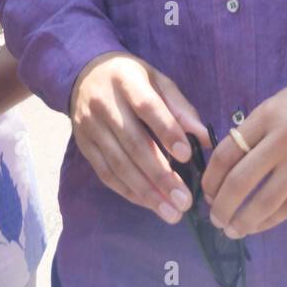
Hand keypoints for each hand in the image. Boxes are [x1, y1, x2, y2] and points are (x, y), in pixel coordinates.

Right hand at [69, 52, 209, 224]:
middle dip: (160, 175)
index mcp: (126, 81)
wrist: (84, 74)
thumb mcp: (156, 80)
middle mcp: (104, 104)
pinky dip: (128, 191)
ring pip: (118, 164)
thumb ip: (179, 107)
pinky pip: (105, 173)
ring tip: (170, 211)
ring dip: (146, 191)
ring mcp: (90, 127)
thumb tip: (203, 138)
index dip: (166, 131)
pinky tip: (148, 203)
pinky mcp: (83, 145)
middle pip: (133, 143)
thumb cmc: (130, 79)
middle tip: (184, 200)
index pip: (147, 107)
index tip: (187, 156)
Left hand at [201, 75, 286, 236]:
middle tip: (215, 218)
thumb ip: (254, 132)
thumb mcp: (277, 105)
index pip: (227, 153)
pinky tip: (258, 225)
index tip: (206, 193)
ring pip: (266, 200)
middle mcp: (285, 137)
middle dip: (222, 206)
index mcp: (267, 115)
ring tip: (233, 230)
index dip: (211, 179)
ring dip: (244, 220)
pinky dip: (270, 220)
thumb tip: (226, 168)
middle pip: (241, 181)